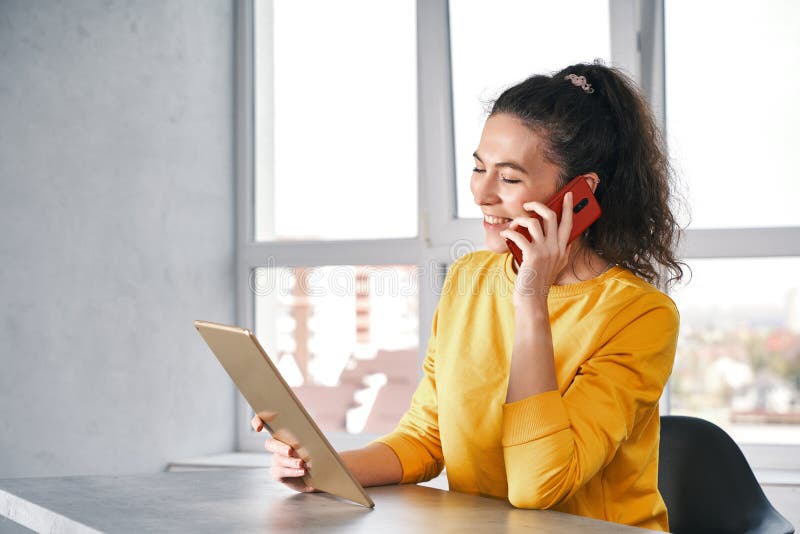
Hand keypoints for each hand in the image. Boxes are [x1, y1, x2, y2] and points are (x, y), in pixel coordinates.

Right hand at [251, 414, 315, 492]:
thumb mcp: (313, 439)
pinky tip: (302, 471)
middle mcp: (276, 445)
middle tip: (290, 451)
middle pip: (270, 444)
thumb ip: (308, 434)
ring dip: (291, 461)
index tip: (259, 428)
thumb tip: (310, 433)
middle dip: (280, 447)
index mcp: (282, 432)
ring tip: (302, 463)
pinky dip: (293, 471)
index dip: (257, 422)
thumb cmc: (315, 451)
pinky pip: (282, 472)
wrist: (317, 471)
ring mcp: (275, 459)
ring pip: (278, 459)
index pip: (263, 421)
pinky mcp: (277, 473)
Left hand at [500, 192, 573, 307]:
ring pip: (534, 222)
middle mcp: (556, 248)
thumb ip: (563, 251)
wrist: (533, 298)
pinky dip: (509, 232)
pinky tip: (505, 234)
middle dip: (538, 205)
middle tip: (528, 204)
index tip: (568, 195)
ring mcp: (544, 251)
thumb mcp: (558, 266)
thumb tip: (568, 239)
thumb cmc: (540, 281)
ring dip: (520, 220)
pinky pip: (519, 235)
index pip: (569, 223)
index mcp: (563, 249)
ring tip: (514, 225)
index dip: (569, 207)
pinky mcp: (531, 255)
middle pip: (551, 216)